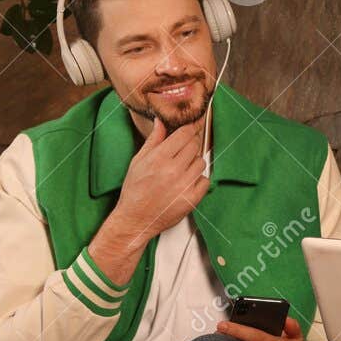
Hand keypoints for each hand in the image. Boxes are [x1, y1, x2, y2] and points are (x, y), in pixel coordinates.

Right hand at [112, 117, 209, 240]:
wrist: (135, 219)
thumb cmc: (134, 190)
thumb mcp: (138, 161)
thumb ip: (153, 140)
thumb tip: (161, 121)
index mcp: (159, 158)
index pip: (184, 134)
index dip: (190, 127)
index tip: (193, 125)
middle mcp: (173, 170)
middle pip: (195, 146)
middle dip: (190, 145)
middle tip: (182, 151)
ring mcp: (185, 185)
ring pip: (201, 162)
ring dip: (193, 163)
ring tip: (180, 170)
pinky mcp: (193, 199)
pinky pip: (205, 180)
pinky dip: (198, 180)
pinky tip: (186, 182)